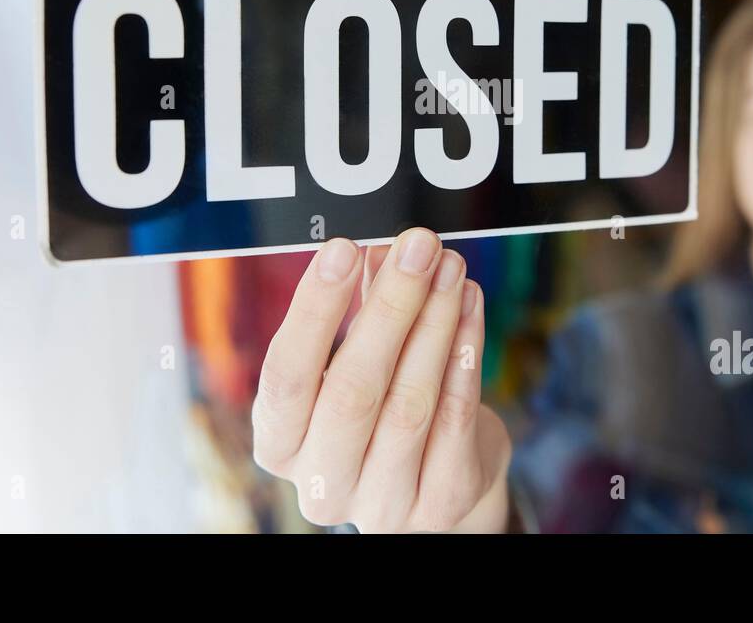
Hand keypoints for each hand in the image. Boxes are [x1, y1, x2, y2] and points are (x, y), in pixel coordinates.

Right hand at [252, 227, 512, 532]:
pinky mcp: (437, 504)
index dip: (313, 310)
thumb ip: (359, 312)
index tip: (343, 250)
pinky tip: (470, 308)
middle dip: (390, 307)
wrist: (438, 482)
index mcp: (281, 444)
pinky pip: (455, 419)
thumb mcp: (354, 364)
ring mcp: (380, 502)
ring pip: (409, 403)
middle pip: (352, 391)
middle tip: (417, 248)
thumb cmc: (382, 410)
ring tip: (450, 268)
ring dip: (435, 323)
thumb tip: (378, 250)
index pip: (286, 376)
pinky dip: (464, 354)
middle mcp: (322, 482)